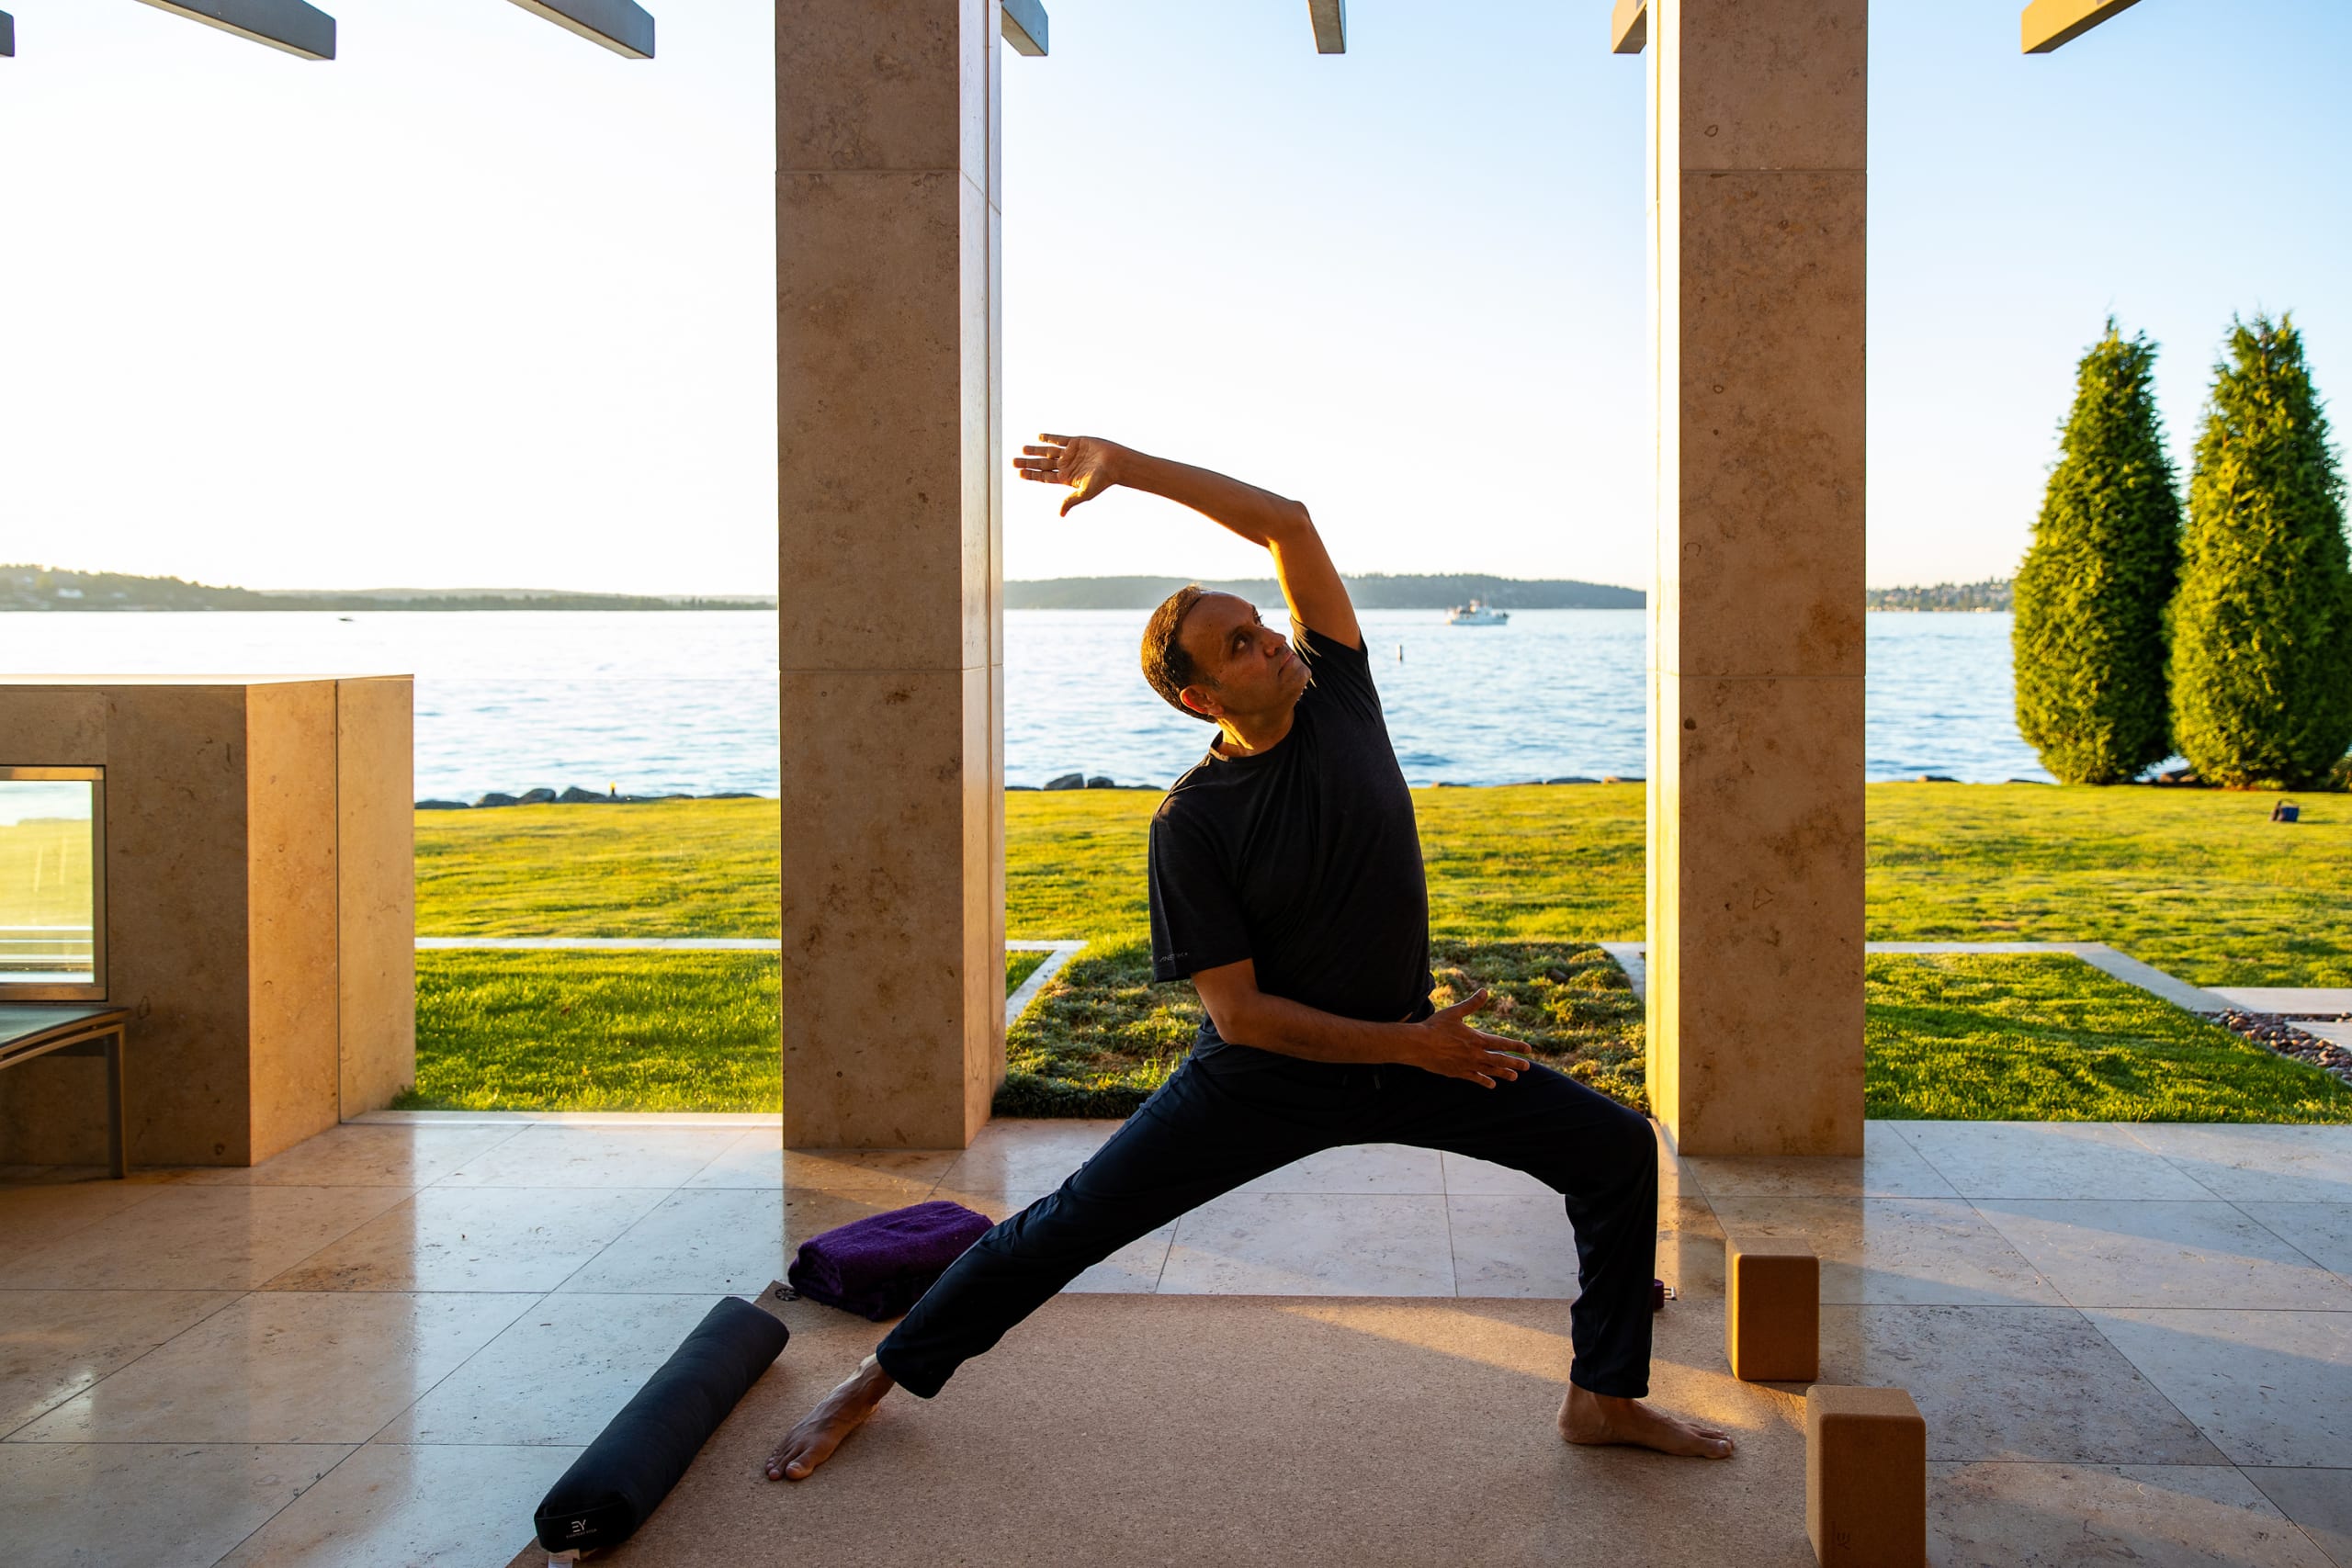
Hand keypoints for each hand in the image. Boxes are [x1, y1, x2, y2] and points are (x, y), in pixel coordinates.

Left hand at [1016, 434, 1124, 516]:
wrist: (1117, 463)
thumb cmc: (1103, 480)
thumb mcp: (1085, 492)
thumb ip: (1071, 501)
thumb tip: (1060, 514)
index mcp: (1066, 478)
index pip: (1044, 477)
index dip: (1032, 475)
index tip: (1019, 474)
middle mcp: (1066, 466)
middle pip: (1042, 464)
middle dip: (1028, 463)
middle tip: (1013, 461)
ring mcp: (1071, 454)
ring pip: (1048, 451)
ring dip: (1036, 450)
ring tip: (1022, 449)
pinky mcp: (1076, 442)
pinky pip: (1060, 439)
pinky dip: (1050, 438)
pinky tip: (1039, 437)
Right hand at [1407, 989, 1529, 1087]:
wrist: (1418, 1045)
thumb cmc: (1435, 1027)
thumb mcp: (1454, 1012)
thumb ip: (1472, 1004)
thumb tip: (1485, 991)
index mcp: (1477, 1039)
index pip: (1502, 1043)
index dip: (1516, 1046)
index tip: (1529, 1049)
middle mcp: (1475, 1054)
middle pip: (1500, 1060)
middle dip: (1515, 1063)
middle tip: (1527, 1067)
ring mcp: (1467, 1065)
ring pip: (1490, 1071)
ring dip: (1504, 1073)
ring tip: (1515, 1077)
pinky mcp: (1458, 1073)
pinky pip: (1475, 1079)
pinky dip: (1485, 1081)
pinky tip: (1492, 1085)